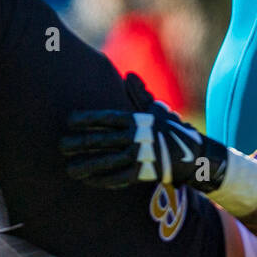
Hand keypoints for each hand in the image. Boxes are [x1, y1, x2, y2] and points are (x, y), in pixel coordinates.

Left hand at [61, 80, 228, 190]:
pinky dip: (103, 179)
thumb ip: (140, 95)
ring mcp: (140, 156)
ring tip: (70, 169)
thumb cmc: (172, 130)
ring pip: (107, 161)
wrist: (195, 155)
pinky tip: (89, 180)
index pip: (107, 117)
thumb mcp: (158, 110)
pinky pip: (118, 178)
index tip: (69, 120)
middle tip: (61, 145)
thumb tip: (128, 75)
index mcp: (139, 120)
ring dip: (87, 165)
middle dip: (80, 142)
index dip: (87, 118)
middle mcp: (138, 137)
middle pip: (103, 139)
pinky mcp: (144, 173)